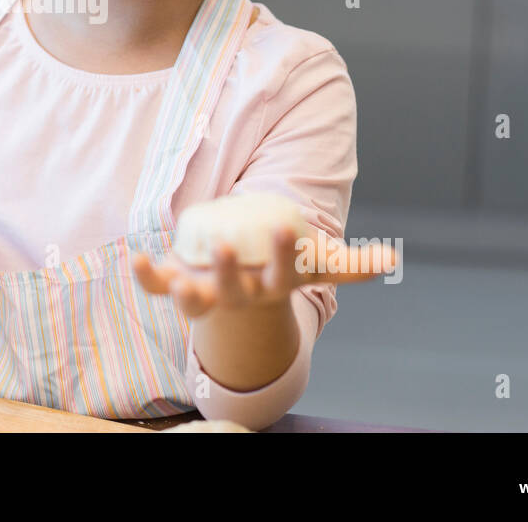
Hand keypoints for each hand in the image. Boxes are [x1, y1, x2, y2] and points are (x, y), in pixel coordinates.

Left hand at [132, 225, 398, 317]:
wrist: (246, 295)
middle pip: (232, 289)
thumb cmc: (281, 271)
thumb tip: (390, 260)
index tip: (281, 229)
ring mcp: (205, 293)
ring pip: (191, 298)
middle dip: (228, 271)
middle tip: (224, 249)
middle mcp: (237, 295)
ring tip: (168, 274)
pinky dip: (147, 276)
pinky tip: (137, 258)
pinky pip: (159, 285)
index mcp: (272, 286)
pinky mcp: (178, 285)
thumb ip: (351, 263)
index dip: (281, 254)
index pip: (280, 272)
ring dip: (178, 289)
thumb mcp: (316, 266)